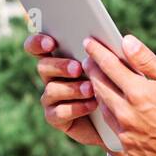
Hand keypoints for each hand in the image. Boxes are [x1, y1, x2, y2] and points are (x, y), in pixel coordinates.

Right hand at [24, 32, 104, 149]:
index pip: (38, 46)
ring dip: (72, 88)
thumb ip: (105, 51)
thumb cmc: (113, 83)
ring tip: (91, 89)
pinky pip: (59, 112)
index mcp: (59, 57)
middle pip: (43, 66)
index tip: (51, 43)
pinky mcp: (54, 117)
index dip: (38, 42)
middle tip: (77, 69)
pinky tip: (92, 105)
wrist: (115, 117)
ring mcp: (50, 97)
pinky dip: (76, 107)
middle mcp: (51, 76)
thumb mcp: (110, 65)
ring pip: (52, 89)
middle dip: (59, 66)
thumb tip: (116, 38)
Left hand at [82, 35, 155, 155]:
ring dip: (98, 91)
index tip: (89, 43)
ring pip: (102, 107)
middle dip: (92, 70)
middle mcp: (126, 114)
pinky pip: (111, 127)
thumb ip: (148, 61)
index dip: (97, 52)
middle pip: (99, 86)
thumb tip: (127, 42)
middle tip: (89, 60)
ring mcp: (125, 133)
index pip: (109, 66)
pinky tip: (114, 106)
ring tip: (100, 80)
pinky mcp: (128, 149)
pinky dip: (109, 112)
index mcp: (139, 93)